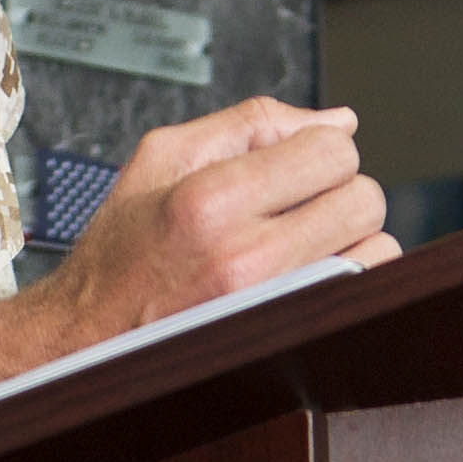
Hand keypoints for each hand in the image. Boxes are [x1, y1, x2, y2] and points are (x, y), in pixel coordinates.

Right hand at [28, 99, 399, 345]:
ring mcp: (272, 306)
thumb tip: (338, 120)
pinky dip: (349, 280)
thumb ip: (252, 124)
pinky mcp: (288, 340)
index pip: (332, 150)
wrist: (85, 341)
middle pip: (364, 197)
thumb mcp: (161, 159)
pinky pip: (363, 294)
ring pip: (377, 248)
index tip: (295, 169)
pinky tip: (308, 277)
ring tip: (301, 246)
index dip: (320, 152)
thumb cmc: (121, 254)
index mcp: (211, 198)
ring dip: (351, 240)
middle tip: (300, 207)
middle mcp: (245, 256)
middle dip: (340, 193)